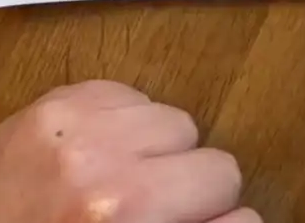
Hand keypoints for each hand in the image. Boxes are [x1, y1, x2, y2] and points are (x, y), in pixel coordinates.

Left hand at [0, 80, 259, 222]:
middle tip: (161, 211)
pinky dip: (126, 122)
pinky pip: (136, 95)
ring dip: (160, 151)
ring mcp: (85, 133)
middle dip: (196, 193)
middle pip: (220, 168)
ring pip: (180, 123)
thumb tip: (239, 219)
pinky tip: (100, 152)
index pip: (241, 222)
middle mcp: (111, 185)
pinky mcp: (63, 100)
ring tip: (125, 178)